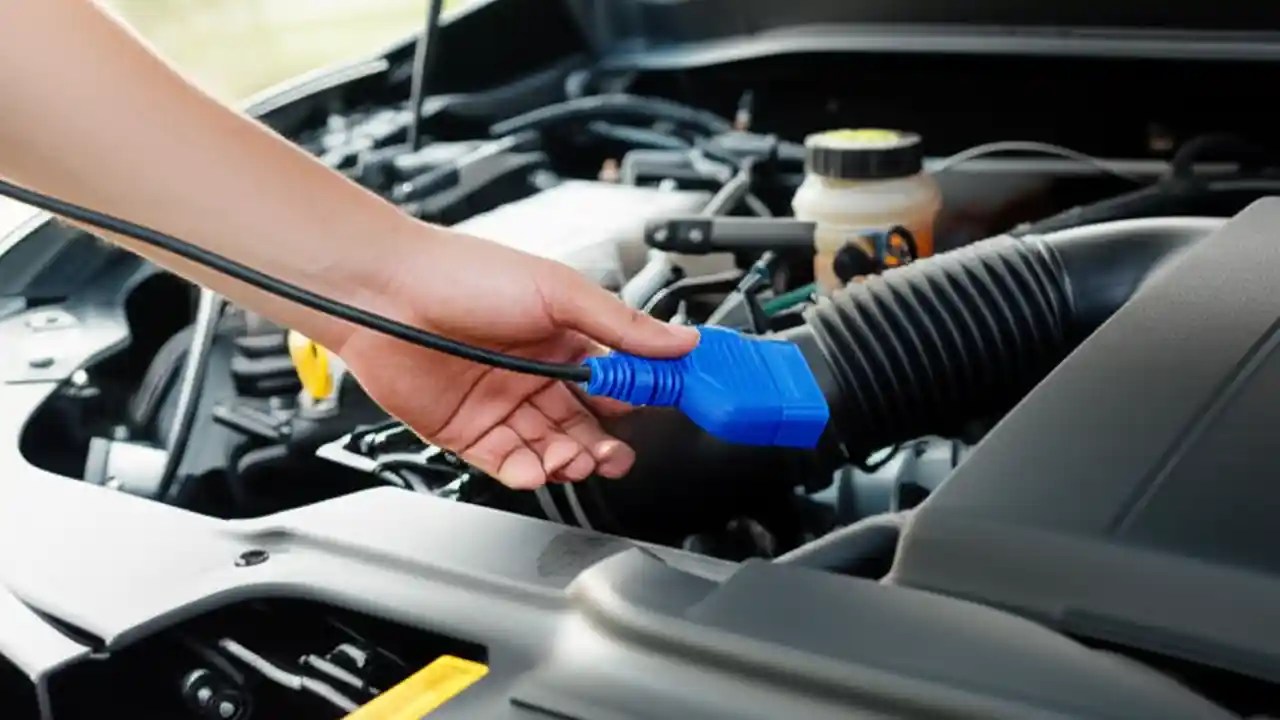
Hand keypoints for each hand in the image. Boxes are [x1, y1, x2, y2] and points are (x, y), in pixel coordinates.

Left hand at [336, 226, 698, 489]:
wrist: (384, 293)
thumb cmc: (462, 274)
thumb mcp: (558, 292)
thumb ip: (621, 325)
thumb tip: (680, 339)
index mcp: (563, 338)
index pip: (618, 378)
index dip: (641, 397)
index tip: (661, 408)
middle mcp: (535, 374)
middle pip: (587, 425)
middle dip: (607, 445)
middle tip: (615, 453)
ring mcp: (501, 405)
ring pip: (552, 450)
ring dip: (570, 461)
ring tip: (574, 458)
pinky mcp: (467, 432)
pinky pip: (507, 464)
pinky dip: (527, 472)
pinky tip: (537, 466)